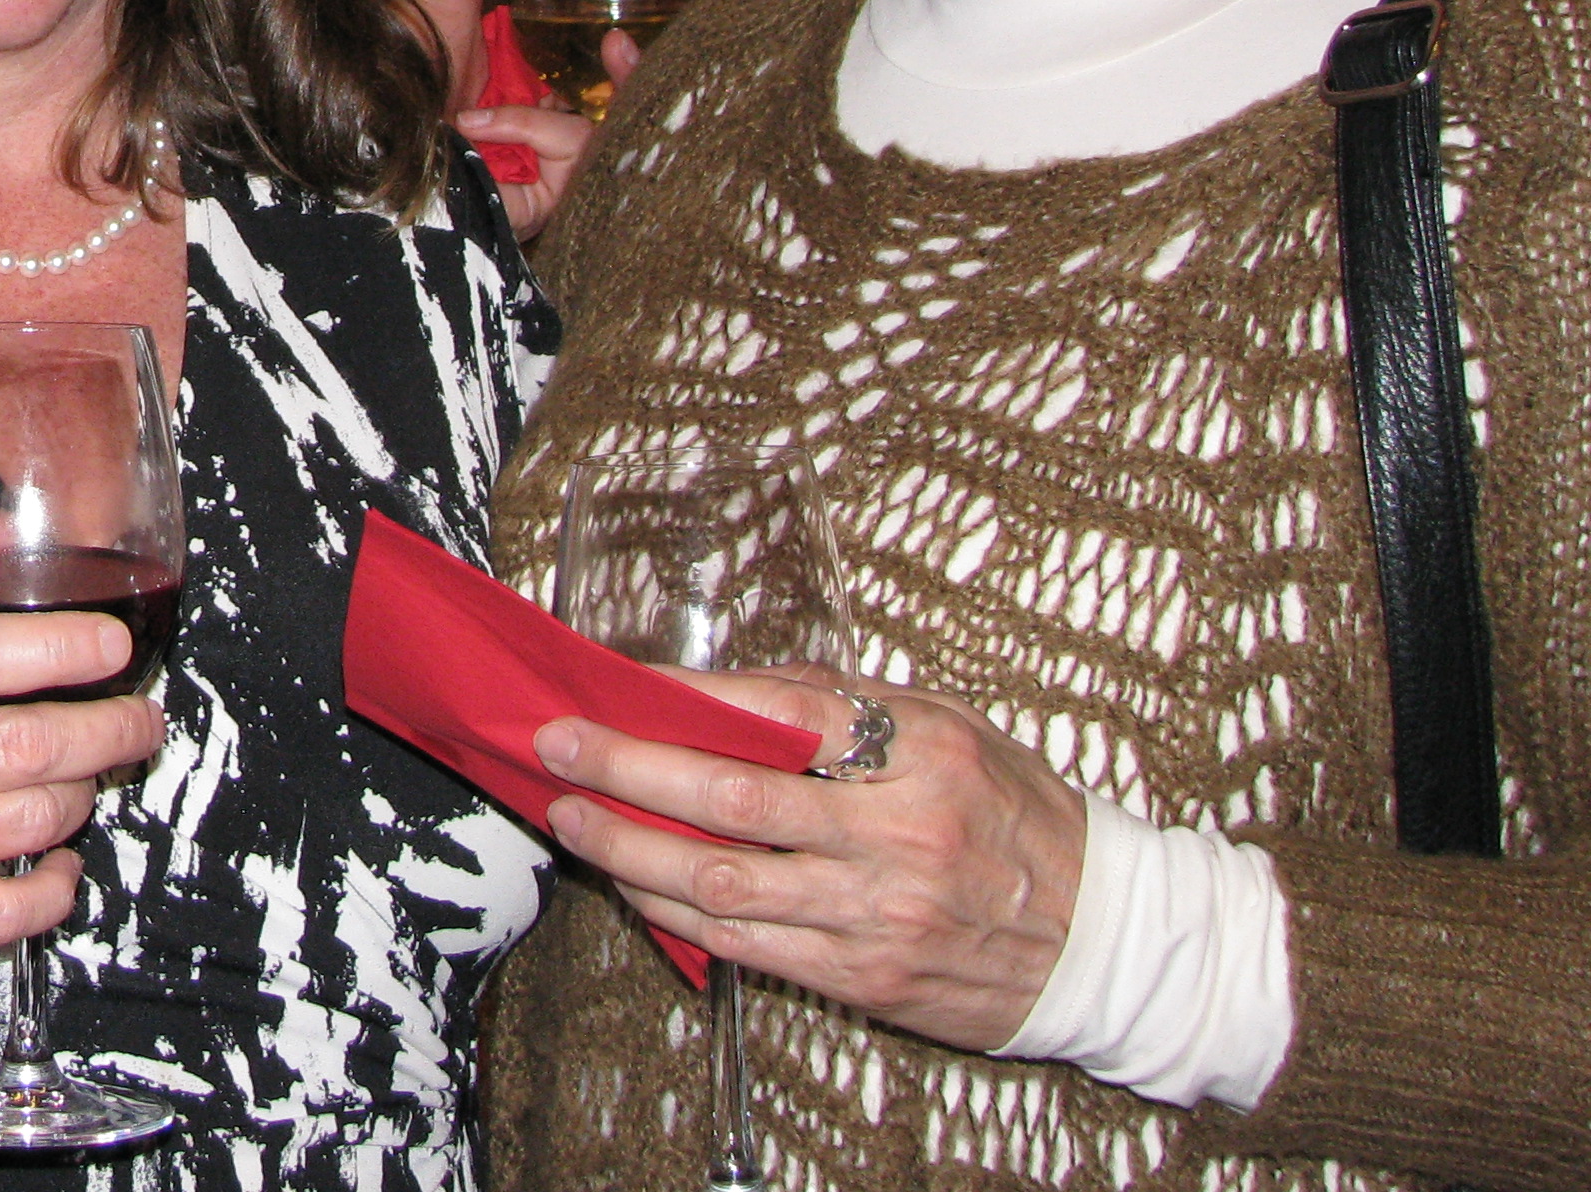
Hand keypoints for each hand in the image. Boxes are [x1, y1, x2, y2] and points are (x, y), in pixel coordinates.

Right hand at [0, 596, 166, 973]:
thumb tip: (2, 543)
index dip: (55, 650)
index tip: (110, 643)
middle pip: (19, 750)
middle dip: (106, 731)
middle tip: (139, 715)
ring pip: (25, 825)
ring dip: (82, 796)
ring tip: (93, 770)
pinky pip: (2, 915)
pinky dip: (54, 889)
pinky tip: (62, 858)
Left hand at [402, 0, 639, 237]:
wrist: (364, 132)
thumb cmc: (398, 60)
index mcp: (512, 88)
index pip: (586, 79)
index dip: (613, 59)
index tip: (616, 34)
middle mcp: (526, 133)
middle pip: (609, 111)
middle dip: (627, 80)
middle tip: (617, 47)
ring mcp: (532, 171)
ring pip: (604, 136)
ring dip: (557, 110)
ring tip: (518, 99)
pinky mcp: (537, 203)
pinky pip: (579, 159)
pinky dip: (539, 133)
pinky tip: (488, 132)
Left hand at [534, 667, 1084, 1052]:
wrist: (1101, 939)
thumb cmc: (1014, 813)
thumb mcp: (950, 729)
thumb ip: (845, 706)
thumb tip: (728, 689)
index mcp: (923, 753)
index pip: (783, 712)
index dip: (687, 697)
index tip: (617, 683)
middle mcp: (897, 834)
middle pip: (731, 799)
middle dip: (628, 770)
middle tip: (560, 746)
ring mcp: (876, 914)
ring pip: (721, 883)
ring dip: (630, 848)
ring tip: (573, 817)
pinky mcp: (863, 977)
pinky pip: (745, 945)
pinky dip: (675, 913)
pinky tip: (632, 882)